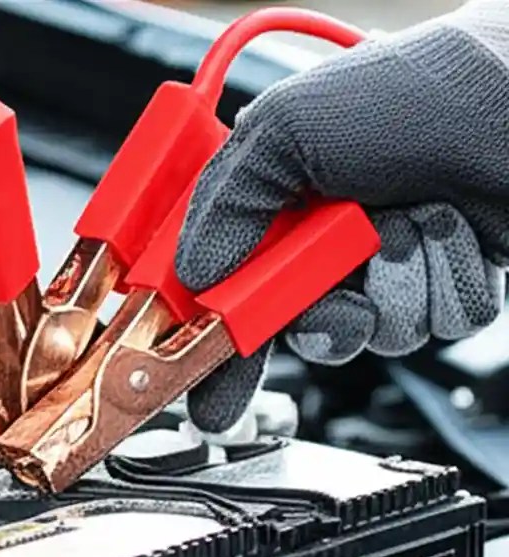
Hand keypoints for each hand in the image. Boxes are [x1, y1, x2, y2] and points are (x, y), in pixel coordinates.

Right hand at [175, 1, 508, 431]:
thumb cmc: (410, 93)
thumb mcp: (285, 128)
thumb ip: (225, 203)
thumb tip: (197, 274)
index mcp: (276, 199)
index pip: (225, 283)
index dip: (212, 334)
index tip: (200, 371)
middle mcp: (329, 235)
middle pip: (296, 324)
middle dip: (322, 318)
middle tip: (339, 296)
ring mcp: (389, 261)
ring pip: (373, 332)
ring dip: (397, 288)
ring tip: (413, 223)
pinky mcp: (447, 279)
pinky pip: (437, 325)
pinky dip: (446, 285)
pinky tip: (453, 233)